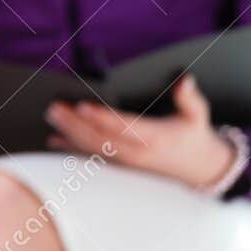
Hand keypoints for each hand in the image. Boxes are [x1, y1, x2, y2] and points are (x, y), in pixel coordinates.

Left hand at [45, 75, 236, 188]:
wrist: (199, 169)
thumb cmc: (193, 136)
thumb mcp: (197, 116)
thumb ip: (189, 98)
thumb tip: (185, 81)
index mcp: (154, 137)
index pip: (123, 126)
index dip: (102, 117)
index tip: (82, 105)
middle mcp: (137, 152)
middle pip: (101, 139)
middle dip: (75, 124)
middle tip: (54, 108)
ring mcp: (127, 162)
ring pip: (93, 149)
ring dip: (69, 134)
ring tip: (51, 117)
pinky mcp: (121, 166)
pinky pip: (93, 158)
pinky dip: (72, 149)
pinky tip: (53, 140)